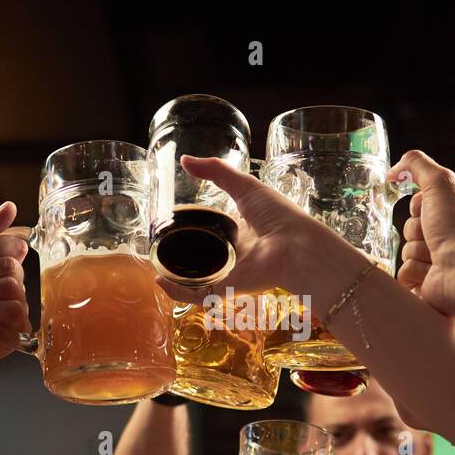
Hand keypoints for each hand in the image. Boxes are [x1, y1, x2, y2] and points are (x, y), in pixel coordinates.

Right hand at [157, 156, 341, 302]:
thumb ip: (216, 172)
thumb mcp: (245, 186)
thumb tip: (185, 160)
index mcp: (240, 230)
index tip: (172, 222)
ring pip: (198, 278)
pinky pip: (200, 294)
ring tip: (157, 268)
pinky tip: (162, 283)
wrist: (298, 249)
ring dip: (177, 277)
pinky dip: (180, 292)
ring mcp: (230, 273)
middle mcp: (234, 253)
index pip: (212, 229)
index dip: (194, 227)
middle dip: (183, 254)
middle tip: (160, 246)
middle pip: (203, 256)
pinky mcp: (228, 289)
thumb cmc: (278, 216)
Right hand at [392, 151, 454, 319]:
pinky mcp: (427, 286)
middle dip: (417, 230)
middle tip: (435, 236)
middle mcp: (450, 238)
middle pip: (409, 228)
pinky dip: (415, 273)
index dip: (419, 206)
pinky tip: (432, 275)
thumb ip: (416, 164)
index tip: (430, 210)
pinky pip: (403, 275)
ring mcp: (438, 264)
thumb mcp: (441, 181)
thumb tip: (393, 171)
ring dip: (418, 252)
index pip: (419, 205)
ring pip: (405, 251)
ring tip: (438, 259)